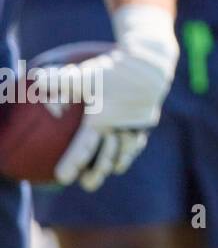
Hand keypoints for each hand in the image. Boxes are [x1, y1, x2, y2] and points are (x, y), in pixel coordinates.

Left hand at [54, 5, 178, 191]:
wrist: (151, 63)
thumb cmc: (113, 70)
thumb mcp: (82, 74)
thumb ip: (57, 80)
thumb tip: (37, 85)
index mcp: (102, 121)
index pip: (84, 148)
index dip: (73, 163)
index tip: (63, 177)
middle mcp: (120, 128)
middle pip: (107, 155)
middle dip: (97, 171)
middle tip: (88, 184)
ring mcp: (136, 125)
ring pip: (125, 150)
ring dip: (117, 162)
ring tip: (113, 170)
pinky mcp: (148, 118)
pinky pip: (139, 138)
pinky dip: (133, 148)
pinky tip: (130, 150)